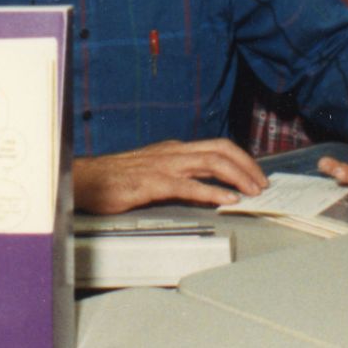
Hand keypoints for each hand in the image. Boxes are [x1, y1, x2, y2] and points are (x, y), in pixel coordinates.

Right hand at [71, 139, 267, 214]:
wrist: (85, 180)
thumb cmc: (115, 179)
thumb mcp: (152, 172)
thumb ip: (176, 177)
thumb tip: (202, 189)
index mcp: (174, 149)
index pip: (216, 147)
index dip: (240, 158)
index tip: (254, 175)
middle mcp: (173, 152)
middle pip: (220, 150)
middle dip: (246, 165)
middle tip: (262, 184)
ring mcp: (164, 166)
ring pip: (211, 163)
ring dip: (237, 177)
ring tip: (251, 192)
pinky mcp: (154, 183)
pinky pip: (189, 186)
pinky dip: (212, 193)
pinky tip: (226, 201)